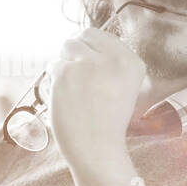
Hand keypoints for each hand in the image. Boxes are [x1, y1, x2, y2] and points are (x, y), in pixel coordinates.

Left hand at [46, 27, 146, 173]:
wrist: (97, 150)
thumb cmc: (107, 122)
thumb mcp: (124, 87)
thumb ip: (110, 62)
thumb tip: (82, 39)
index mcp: (133, 62)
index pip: (102, 35)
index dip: (90, 49)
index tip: (88, 69)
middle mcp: (114, 59)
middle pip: (83, 35)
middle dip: (76, 52)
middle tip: (76, 77)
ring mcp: (89, 64)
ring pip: (67, 46)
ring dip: (65, 63)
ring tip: (72, 88)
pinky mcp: (66, 73)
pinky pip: (53, 65)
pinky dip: (54, 80)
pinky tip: (64, 98)